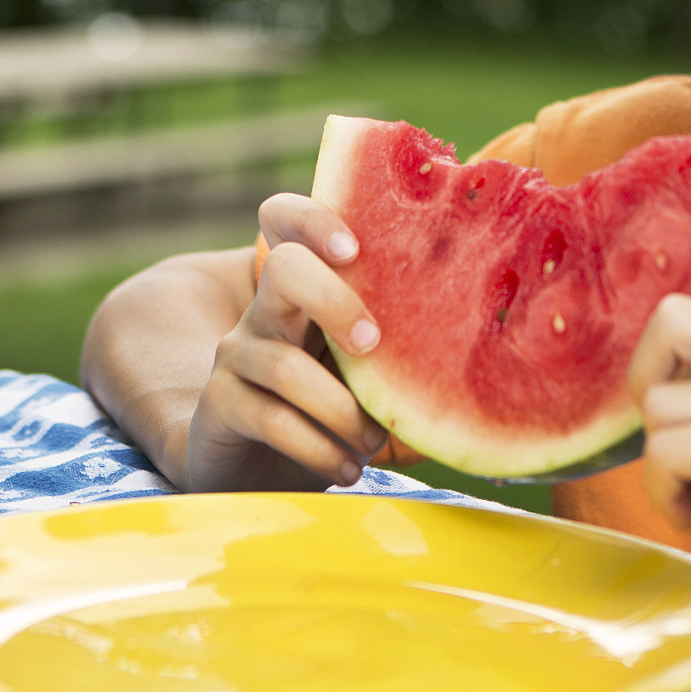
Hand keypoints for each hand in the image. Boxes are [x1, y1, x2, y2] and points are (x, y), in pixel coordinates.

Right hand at [179, 193, 389, 492]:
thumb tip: (469, 341)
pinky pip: (273, 421)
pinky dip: (321, 449)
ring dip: (344, 411)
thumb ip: (391, 344)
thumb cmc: (329, 410)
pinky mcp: (220, 406)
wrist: (259, 472)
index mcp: (302, 291)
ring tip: (373, 443)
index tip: (353, 248)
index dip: (312, 219)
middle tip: (373, 344)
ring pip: (287, 366)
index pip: (284, 220)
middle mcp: (264, 312)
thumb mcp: (360, 370)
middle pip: (283, 269)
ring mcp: (236, 356)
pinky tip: (349, 468)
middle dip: (335, 300)